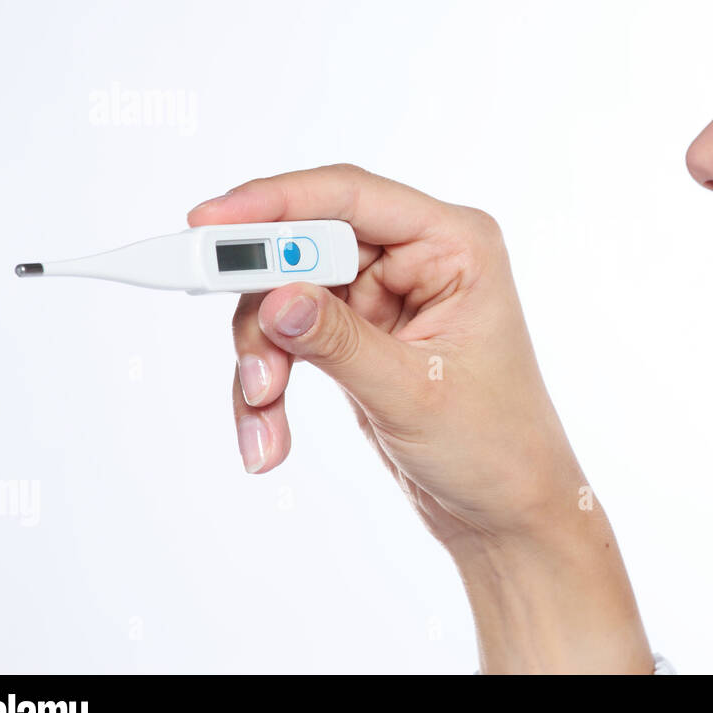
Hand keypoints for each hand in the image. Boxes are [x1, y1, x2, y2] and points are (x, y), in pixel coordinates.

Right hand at [189, 163, 579, 546]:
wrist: (505, 513)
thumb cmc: (494, 447)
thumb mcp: (413, 392)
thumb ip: (339, 342)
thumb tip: (274, 298)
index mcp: (454, 244)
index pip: (351, 198)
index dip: (274, 203)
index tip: (207, 224)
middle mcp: (418, 257)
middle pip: (304, 248)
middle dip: (264, 309)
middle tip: (243, 359)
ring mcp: (383, 297)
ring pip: (285, 297)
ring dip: (262, 359)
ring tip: (262, 417)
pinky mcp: (357, 336)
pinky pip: (288, 339)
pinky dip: (270, 382)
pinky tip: (268, 439)